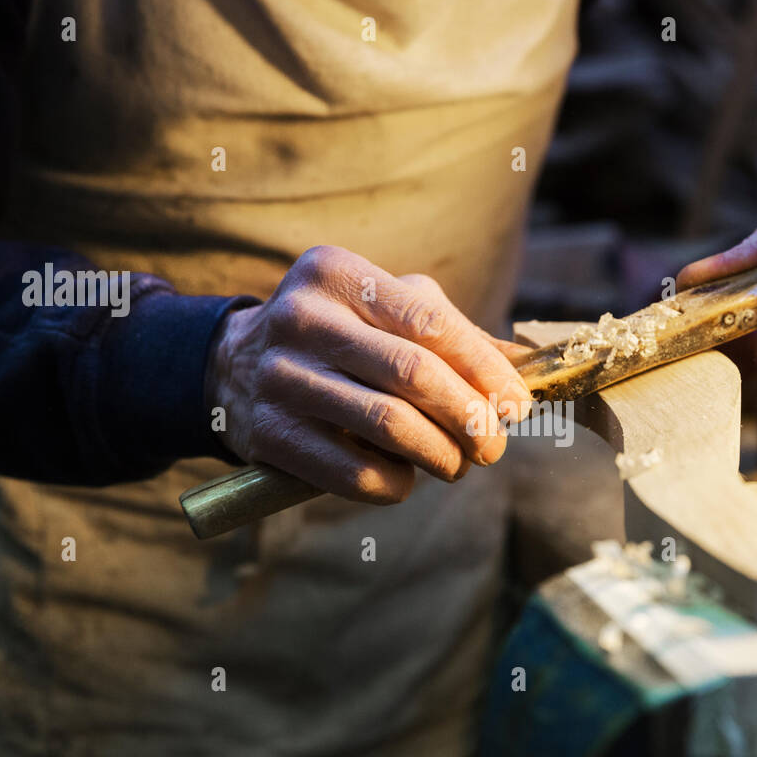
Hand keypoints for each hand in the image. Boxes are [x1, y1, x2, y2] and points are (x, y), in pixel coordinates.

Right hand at [206, 246, 531, 503]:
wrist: (232, 367)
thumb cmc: (338, 338)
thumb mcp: (383, 311)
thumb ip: (450, 333)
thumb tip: (524, 374)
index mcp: (337, 274)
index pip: (430, 323)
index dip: (485, 369)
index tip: (517, 405)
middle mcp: (302, 318)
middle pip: (413, 374)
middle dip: (469, 417)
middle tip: (494, 445)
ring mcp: (280, 378)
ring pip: (388, 426)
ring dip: (441, 455)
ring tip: (459, 464)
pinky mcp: (269, 435)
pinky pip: (354, 471)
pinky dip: (396, 482)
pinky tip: (406, 478)